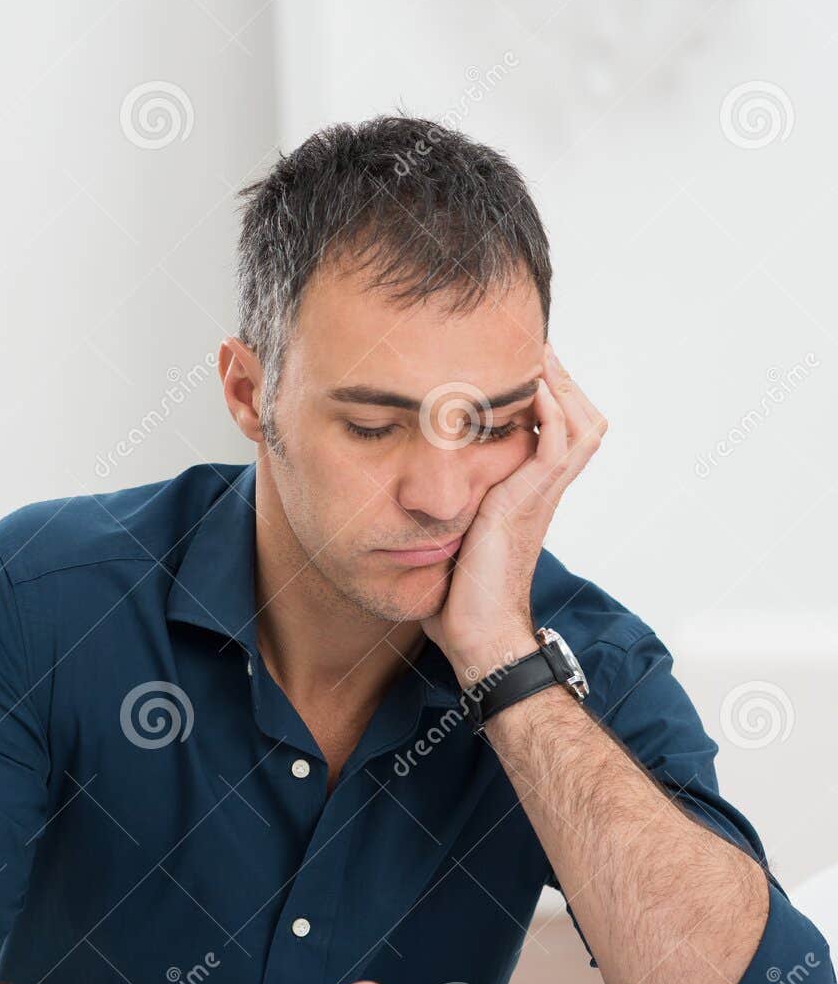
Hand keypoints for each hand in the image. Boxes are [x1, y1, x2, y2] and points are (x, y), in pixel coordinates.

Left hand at [424, 343, 606, 683]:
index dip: (550, 394)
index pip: (561, 430)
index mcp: (530, 494)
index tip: (517, 362)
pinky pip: (558, 445)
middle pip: (583, 418)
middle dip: (563, 379)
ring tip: (535, 356)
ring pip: (581, 424)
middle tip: (532, 347)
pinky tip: (530, 389)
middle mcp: (544, 490)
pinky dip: (549, 413)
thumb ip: (442, 506)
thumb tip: (399, 487)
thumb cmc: (459, 597)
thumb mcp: (451, 534)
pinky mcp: (529, 503)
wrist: (478, 636)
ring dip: (561, 385)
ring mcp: (542, 495)